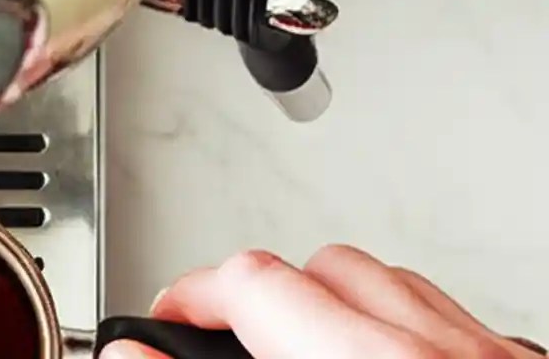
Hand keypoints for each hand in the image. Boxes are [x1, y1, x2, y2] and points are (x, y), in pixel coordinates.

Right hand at [102, 245, 545, 358]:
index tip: (160, 319)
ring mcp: (485, 357)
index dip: (187, 294)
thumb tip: (132, 356)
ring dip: (332, 302)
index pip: (250, 283)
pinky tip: (384, 357)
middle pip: (325, 268)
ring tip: (294, 341)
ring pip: (395, 284)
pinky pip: (455, 319)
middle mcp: (433, 351)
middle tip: (219, 336)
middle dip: (258, 295)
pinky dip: (404, 328)